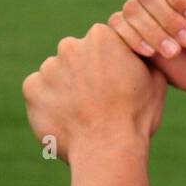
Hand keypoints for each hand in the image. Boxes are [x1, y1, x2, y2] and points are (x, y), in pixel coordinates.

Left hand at [22, 23, 166, 162]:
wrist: (107, 149)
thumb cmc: (135, 116)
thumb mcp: (155, 81)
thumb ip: (142, 58)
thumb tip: (141, 52)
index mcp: (101, 36)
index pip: (100, 43)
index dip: (108, 64)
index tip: (114, 83)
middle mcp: (70, 45)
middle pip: (75, 55)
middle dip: (83, 72)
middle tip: (98, 100)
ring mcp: (48, 67)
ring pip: (56, 74)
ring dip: (66, 88)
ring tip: (83, 114)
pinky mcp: (31, 88)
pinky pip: (39, 92)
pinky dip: (49, 103)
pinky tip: (67, 119)